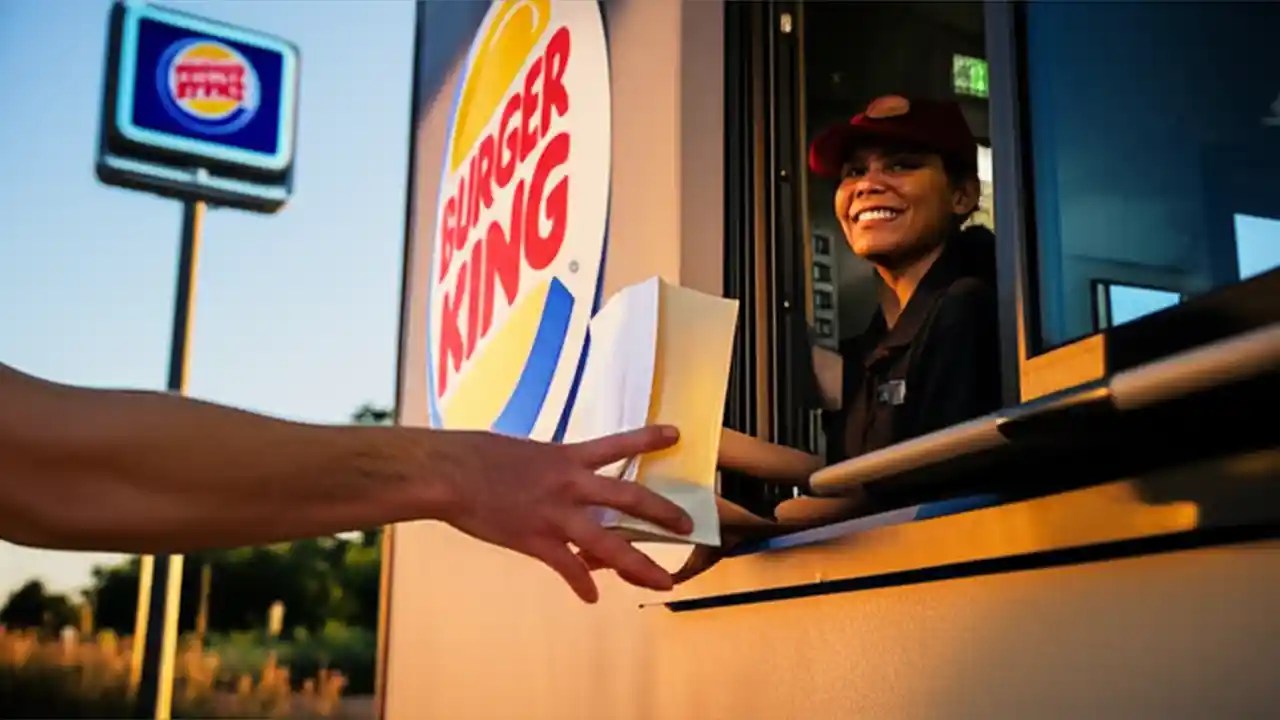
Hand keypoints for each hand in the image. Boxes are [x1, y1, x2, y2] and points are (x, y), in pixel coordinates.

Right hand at [438, 425, 691, 602]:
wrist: (448, 473)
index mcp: (566, 457)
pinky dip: (581, 583)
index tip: (676, 434)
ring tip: (663, 580)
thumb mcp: (520, 451)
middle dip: (662, 512)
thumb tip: (550, 474)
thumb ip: (544, 466)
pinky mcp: (536, 540)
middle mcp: (570, 484)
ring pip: (609, 544)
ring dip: (639, 564)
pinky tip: (591, 598)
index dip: (648, 439)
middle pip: (629, 499)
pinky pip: (567, 567)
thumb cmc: (475, 454)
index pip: (617, 444)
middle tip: (687, 524)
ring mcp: (556, 515)